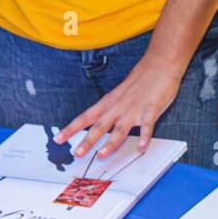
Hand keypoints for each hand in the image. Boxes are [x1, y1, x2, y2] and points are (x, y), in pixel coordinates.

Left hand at [56, 56, 184, 158]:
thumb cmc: (140, 79)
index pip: (86, 117)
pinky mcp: (151, 110)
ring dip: (111, 142)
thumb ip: (111, 108)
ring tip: (102, 155)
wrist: (160, 63)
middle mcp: (118, 107)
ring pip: (120, 128)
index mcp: (109, 102)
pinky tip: (141, 148)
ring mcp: (135, 109)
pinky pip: (147, 126)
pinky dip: (144, 137)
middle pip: (100, 125)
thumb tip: (101, 123)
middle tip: (77, 154)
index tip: (58, 139)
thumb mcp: (120, 93)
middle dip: (88, 141)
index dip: (71, 128)